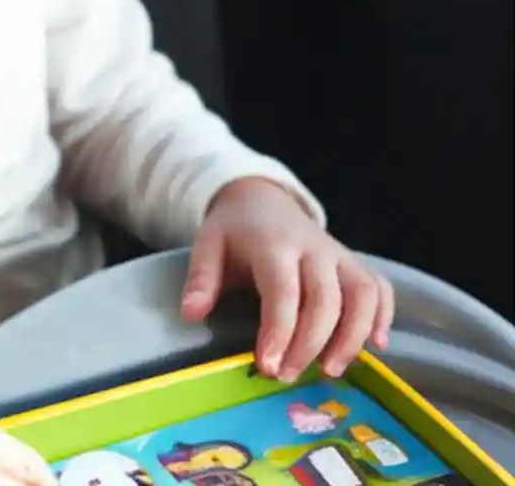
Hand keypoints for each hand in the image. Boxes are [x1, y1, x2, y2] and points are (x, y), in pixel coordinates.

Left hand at [180, 177, 394, 382]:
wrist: (262, 198)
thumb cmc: (234, 230)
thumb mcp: (207, 245)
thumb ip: (201, 279)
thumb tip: (191, 314)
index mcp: (274, 245)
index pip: (283, 291)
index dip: (279, 331)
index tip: (268, 366)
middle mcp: (314, 249)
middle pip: (327, 299)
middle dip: (311, 344)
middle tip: (288, 377)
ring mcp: (340, 255)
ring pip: (363, 295)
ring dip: (352, 336)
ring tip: (330, 371)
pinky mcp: (355, 263)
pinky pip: (380, 288)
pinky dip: (384, 317)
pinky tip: (376, 347)